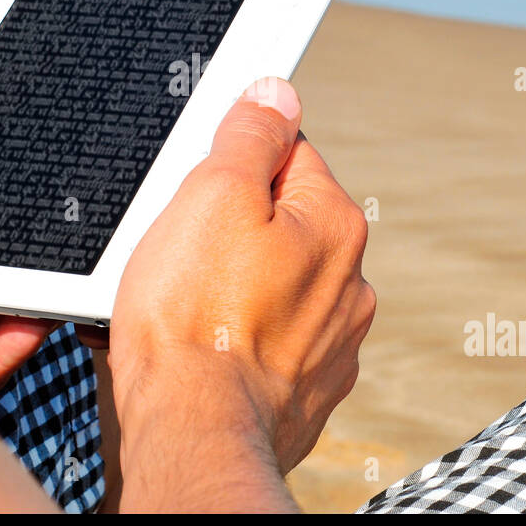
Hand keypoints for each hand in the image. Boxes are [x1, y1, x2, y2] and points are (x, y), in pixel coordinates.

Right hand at [110, 77, 374, 509]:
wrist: (193, 432)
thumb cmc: (194, 318)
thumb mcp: (214, 194)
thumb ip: (251, 135)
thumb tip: (276, 93)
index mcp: (335, 226)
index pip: (287, 155)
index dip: (230, 167)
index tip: (194, 195)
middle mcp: (348, 285)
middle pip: (274, 223)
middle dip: (223, 231)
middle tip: (177, 256)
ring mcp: (330, 344)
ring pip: (264, 285)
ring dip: (224, 286)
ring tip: (178, 307)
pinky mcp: (304, 390)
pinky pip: (261, 341)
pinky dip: (230, 338)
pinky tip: (194, 348)